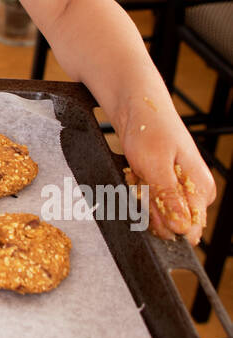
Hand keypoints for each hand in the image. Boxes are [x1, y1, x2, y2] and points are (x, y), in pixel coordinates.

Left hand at [118, 110, 214, 244]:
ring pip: (156, 213)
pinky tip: (137, 172)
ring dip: (141, 196)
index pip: (190, 229)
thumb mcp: (156, 166)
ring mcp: (179, 189)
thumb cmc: (149, 130)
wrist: (137, 108)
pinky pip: (147, 201)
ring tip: (139, 171)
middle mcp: (194, 192)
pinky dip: (137, 188)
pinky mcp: (164, 185)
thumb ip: (169, 199)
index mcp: (201, 188)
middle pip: (170, 223)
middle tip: (143, 179)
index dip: (165, 224)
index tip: (151, 202)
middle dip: (150, 207)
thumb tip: (182, 230)